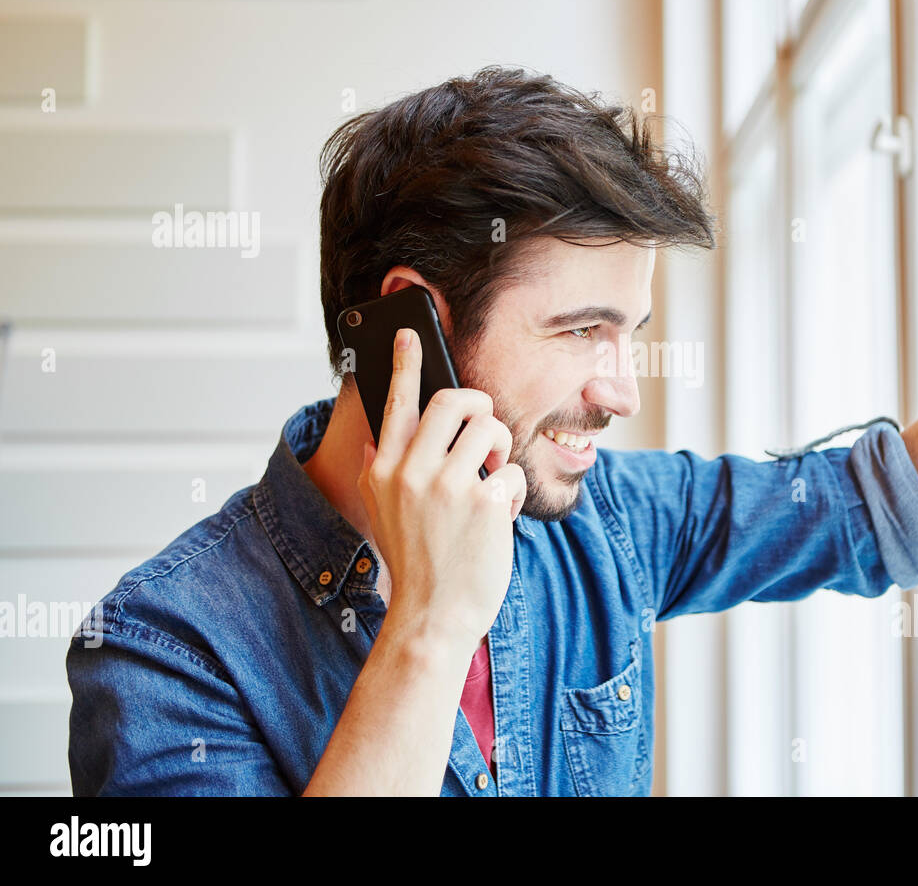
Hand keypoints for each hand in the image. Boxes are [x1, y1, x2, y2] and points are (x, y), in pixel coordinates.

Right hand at [356, 327, 526, 650]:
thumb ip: (380, 472)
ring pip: (489, 429)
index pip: (396, 403)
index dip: (406, 363)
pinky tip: (496, 521)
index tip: (411, 334)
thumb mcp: (383, 515)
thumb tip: (373, 438)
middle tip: (485, 429)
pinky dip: (509, 495)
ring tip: (491, 478)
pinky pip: (509, 474)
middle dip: (479, 405)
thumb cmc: (417, 564)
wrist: (432, 616)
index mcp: (385, 470)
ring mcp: (448, 485)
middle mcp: (411, 471)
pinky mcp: (483, 503)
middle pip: (453, 401)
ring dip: (499, 450)